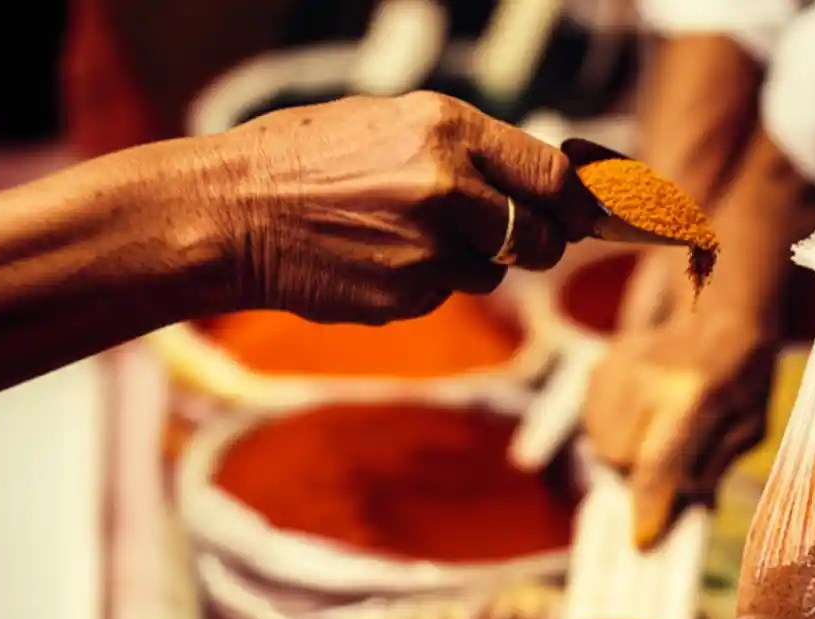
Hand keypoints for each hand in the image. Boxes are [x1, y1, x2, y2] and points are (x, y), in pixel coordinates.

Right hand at [214, 91, 591, 322]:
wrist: (231, 213)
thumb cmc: (308, 160)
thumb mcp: (393, 125)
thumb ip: (469, 153)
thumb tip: (537, 183)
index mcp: (448, 129)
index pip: (551, 175)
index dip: (576, 204)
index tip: (583, 216)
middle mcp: (447, 186)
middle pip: (536, 237)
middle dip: (532, 243)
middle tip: (512, 239)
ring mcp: (427, 248)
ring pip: (490, 273)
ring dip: (466, 262)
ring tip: (402, 235)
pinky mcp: (407, 296)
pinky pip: (442, 295)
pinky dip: (423, 283)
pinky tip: (374, 259)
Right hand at [584, 307, 776, 545]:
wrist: (721, 314)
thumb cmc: (744, 379)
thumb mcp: (749, 429)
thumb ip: (714, 470)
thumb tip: (680, 511)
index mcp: (698, 395)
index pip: (662, 461)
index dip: (650, 505)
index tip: (643, 540)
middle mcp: (651, 379)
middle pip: (619, 458)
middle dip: (637, 475)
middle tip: (664, 466)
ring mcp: (620, 368)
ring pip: (598, 444)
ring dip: (623, 454)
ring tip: (654, 435)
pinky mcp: (602, 364)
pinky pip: (590, 422)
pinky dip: (610, 430)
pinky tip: (640, 415)